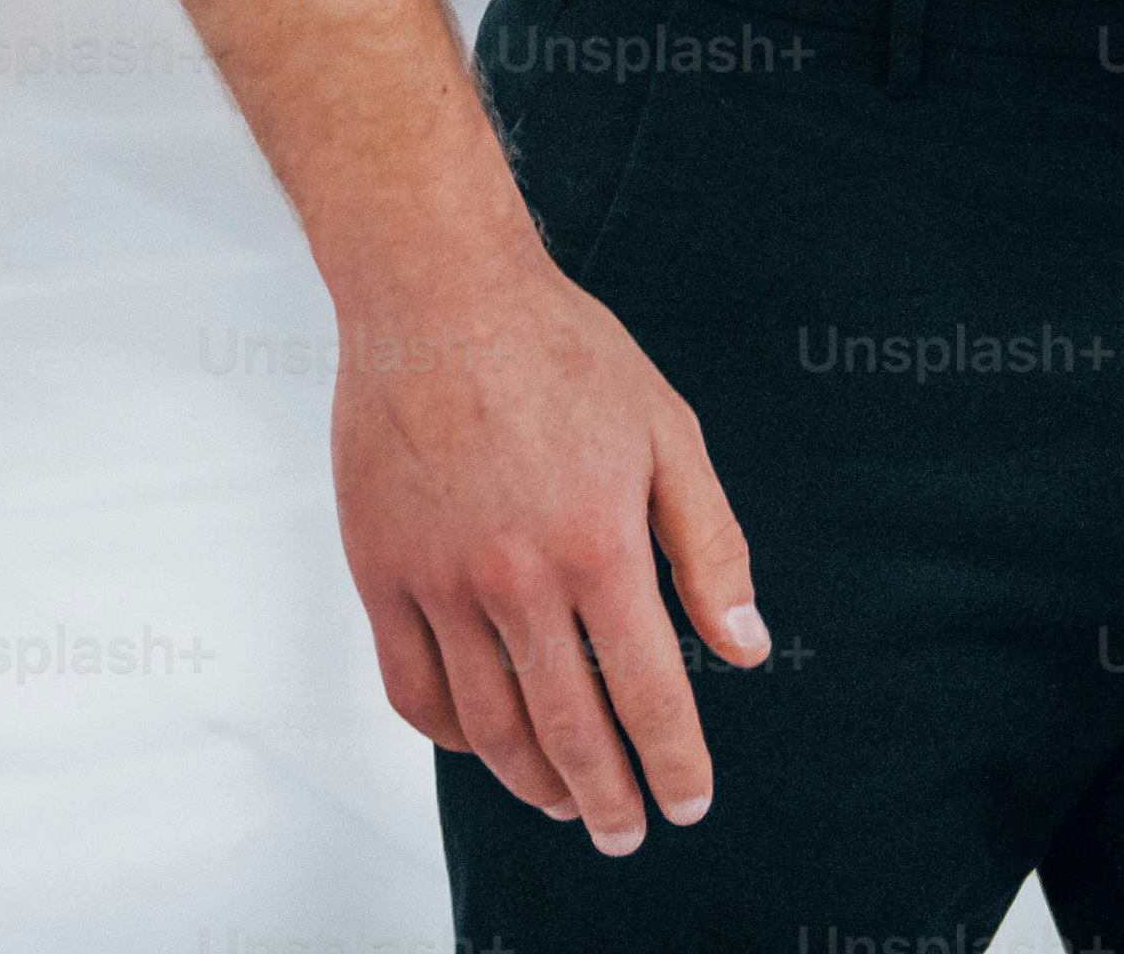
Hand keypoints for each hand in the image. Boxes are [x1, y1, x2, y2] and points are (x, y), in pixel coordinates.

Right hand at [332, 239, 767, 854]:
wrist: (436, 290)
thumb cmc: (564, 352)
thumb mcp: (667, 432)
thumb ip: (710, 546)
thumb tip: (745, 649)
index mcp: (598, 543)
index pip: (646, 694)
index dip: (674, 764)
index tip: (688, 805)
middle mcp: (517, 576)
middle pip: (568, 731)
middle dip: (607, 798)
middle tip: (625, 833)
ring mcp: (438, 579)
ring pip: (488, 725)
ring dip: (531, 781)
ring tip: (563, 801)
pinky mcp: (378, 571)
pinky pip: (412, 688)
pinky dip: (451, 736)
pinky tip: (483, 742)